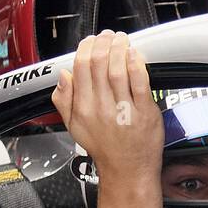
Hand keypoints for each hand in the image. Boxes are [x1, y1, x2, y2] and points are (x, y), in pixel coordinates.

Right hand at [51, 30, 163, 207]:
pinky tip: (135, 55)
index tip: (92, 41)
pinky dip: (137, 64)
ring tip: (122, 40)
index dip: (86, 47)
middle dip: (104, 43)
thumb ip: (64, 100)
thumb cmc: (105, 148)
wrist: (127, 171)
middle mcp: (101, 107)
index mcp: (83, 108)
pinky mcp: (144, 112)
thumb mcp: (74, 127)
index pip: (80, 67)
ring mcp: (124, 110)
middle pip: (98, 63)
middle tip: (109, 36)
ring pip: (118, 69)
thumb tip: (62, 75)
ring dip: (120, 48)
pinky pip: (139, 82)